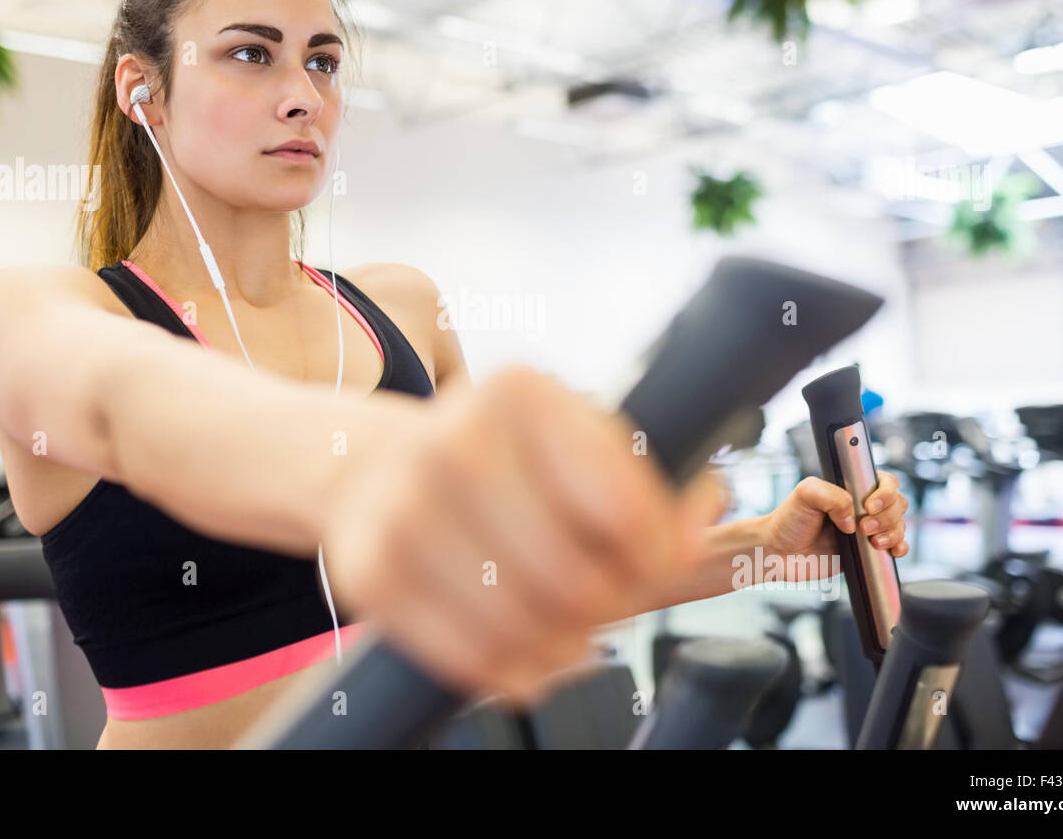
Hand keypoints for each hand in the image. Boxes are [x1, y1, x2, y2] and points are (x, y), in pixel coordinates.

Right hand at [321, 366, 703, 706]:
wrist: (378, 469)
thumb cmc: (502, 460)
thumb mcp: (582, 442)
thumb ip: (655, 485)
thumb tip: (693, 530)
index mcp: (519, 394)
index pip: (621, 509)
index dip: (655, 557)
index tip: (653, 562)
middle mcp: (452, 442)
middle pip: (574, 582)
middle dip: (610, 608)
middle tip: (610, 602)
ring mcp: (401, 509)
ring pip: (522, 628)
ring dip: (564, 647)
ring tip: (570, 629)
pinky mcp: (369, 572)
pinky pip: (468, 657)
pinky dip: (511, 669)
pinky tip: (523, 648)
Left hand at [762, 472, 909, 581]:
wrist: (779, 553)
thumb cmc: (788, 520)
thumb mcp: (805, 494)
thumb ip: (831, 496)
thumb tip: (853, 518)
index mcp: (851, 488)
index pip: (886, 481)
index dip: (885, 493)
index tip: (870, 505)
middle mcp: (863, 507)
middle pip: (898, 504)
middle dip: (886, 516)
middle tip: (863, 527)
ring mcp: (867, 530)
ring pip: (899, 525)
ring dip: (893, 533)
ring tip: (871, 541)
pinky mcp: (867, 552)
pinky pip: (896, 547)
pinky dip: (900, 547)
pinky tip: (890, 550)